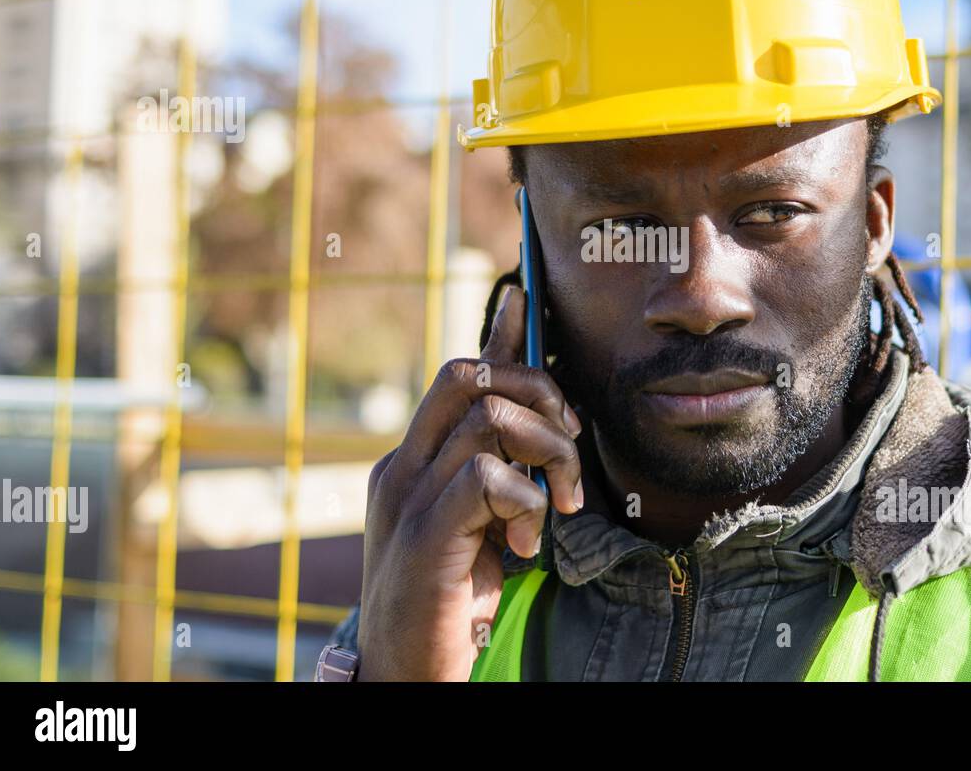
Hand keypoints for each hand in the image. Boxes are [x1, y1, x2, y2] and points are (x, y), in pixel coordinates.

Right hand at [356, 286, 583, 680]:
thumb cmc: (451, 597)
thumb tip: (540, 425)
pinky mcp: (426, 535)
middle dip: (538, 392)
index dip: (496, 336)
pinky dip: (526, 502)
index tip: (525, 300)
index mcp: (413, 460)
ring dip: (546, 457)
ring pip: (491, 422)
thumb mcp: (482, 522)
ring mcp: (408, 498)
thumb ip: (502, 471)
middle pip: (470, 377)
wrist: (408, 670)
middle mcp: (401, 467)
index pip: (458, 376)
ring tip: (554, 509)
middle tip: (569, 442)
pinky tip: (526, 539)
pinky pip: (489, 479)